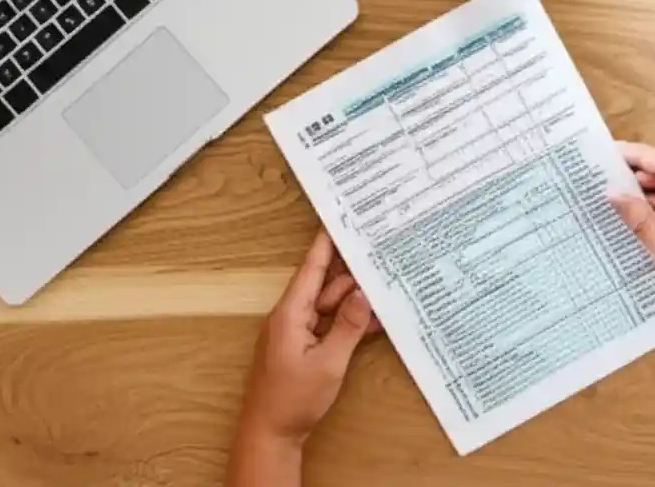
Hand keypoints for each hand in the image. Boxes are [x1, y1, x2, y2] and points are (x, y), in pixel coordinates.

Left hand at [237, 229, 380, 445]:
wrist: (269, 434)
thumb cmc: (292, 400)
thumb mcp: (329, 363)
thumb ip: (348, 326)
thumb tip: (363, 294)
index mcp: (290, 313)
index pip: (311, 268)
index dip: (326, 243)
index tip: (339, 220)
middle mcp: (291, 317)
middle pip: (325, 285)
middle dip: (352, 275)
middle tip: (380, 258)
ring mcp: (296, 332)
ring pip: (329, 306)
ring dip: (354, 301)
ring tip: (384, 290)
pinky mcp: (302, 346)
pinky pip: (328, 324)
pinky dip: (347, 322)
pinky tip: (371, 320)